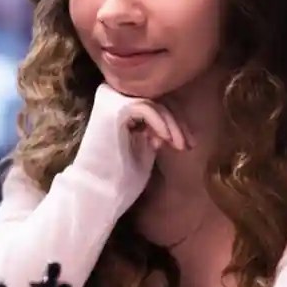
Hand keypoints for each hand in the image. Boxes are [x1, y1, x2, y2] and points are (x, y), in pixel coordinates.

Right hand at [68, 84, 193, 213]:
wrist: (98, 192)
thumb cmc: (119, 173)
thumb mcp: (142, 143)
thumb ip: (154, 125)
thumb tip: (175, 116)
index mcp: (115, 104)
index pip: (153, 101)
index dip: (174, 120)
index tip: (187, 143)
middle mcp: (109, 95)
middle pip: (155, 99)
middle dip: (176, 123)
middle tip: (189, 145)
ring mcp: (109, 100)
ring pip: (153, 103)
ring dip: (172, 126)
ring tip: (180, 146)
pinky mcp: (112, 109)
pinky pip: (145, 108)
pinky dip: (160, 123)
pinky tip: (167, 140)